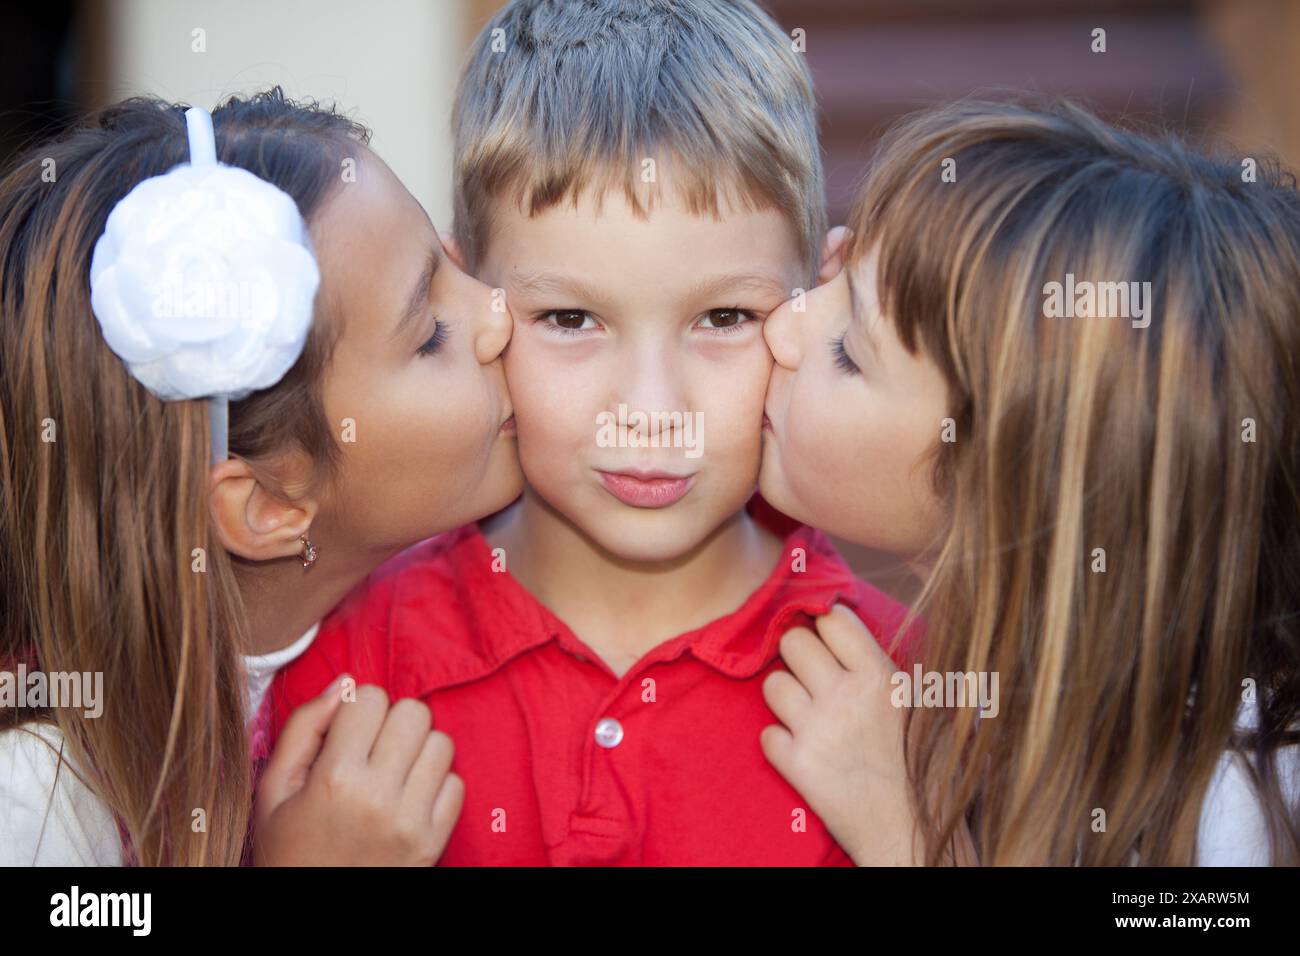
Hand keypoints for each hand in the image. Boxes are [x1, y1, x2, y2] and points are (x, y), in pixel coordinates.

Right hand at [253, 678, 463, 865]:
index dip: (358, 708)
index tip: (347, 733)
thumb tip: (345, 683)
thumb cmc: (288, 848)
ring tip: (391, 771)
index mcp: (335, 778)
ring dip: (418, 749)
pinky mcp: (434, 841)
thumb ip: (302, 728)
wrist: (310, 913)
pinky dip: (436, 783)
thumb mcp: (273, 789)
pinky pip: (456, 783)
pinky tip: (408, 797)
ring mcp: (412, 821)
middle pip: (414, 712)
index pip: (371, 697)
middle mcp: (379, 797)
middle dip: (392, 721)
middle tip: (372, 748)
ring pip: (441, 743)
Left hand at [760, 604, 920, 864]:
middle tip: (813, 673)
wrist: (914, 836)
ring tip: (806, 712)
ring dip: (786, 696)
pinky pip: (766, 735)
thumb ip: (904, 675)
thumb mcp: (936, 712)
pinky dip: (779, 742)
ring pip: (772, 685)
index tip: (830, 637)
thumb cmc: (936, 775)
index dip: (827, 624)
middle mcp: (844, 697)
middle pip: (793, 641)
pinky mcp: (797, 766)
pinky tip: (801, 748)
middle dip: (800, 653)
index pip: (833, 619)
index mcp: (881, 678)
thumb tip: (881, 645)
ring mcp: (816, 731)